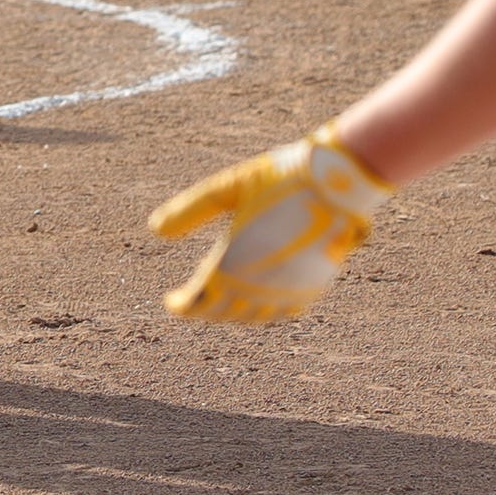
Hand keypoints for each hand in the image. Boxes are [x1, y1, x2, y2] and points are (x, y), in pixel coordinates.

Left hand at [148, 126, 391, 325]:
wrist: (339, 180)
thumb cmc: (280, 178)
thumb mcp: (229, 187)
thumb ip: (191, 209)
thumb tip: (155, 230)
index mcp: (233, 264)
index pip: (200, 301)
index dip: (184, 305)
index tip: (172, 302)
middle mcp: (260, 286)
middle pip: (224, 312)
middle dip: (205, 310)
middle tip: (192, 303)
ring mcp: (290, 290)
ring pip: (254, 316)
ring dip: (233, 313)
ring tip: (220, 303)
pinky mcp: (314, 287)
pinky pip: (283, 311)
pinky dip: (264, 311)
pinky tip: (258, 300)